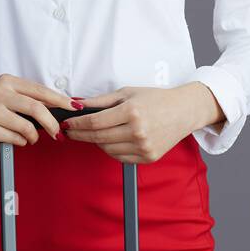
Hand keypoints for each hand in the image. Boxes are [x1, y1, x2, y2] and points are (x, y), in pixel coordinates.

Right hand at [0, 74, 76, 147]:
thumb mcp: (9, 96)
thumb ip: (30, 99)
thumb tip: (61, 108)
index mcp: (8, 81)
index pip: (40, 91)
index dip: (60, 100)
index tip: (74, 107)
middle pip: (36, 108)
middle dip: (52, 123)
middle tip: (58, 133)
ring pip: (26, 126)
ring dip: (34, 136)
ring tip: (30, 138)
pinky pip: (15, 138)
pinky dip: (21, 141)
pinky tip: (16, 139)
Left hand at [64, 84, 219, 163]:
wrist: (183, 111)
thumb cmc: (155, 99)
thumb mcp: (127, 93)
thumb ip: (101, 101)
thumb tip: (78, 105)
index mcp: (131, 111)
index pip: (94, 122)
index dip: (76, 124)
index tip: (67, 123)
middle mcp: (137, 131)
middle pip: (98, 137)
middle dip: (79, 134)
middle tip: (69, 131)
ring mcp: (144, 146)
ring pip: (107, 149)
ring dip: (95, 142)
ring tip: (92, 133)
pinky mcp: (148, 157)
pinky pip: (120, 157)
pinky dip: (111, 149)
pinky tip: (109, 140)